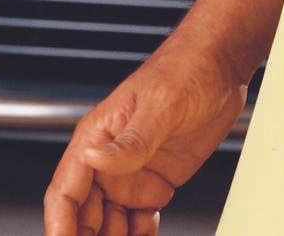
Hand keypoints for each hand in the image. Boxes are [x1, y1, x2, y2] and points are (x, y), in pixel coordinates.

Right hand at [43, 36, 246, 235]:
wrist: (223, 64)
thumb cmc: (187, 68)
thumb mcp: (161, 103)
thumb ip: (130, 139)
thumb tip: (92, 157)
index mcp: (96, 138)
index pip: (65, 193)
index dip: (60, 228)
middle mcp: (109, 162)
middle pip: (83, 217)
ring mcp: (132, 175)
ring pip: (109, 226)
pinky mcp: (157, 184)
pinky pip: (138, 223)